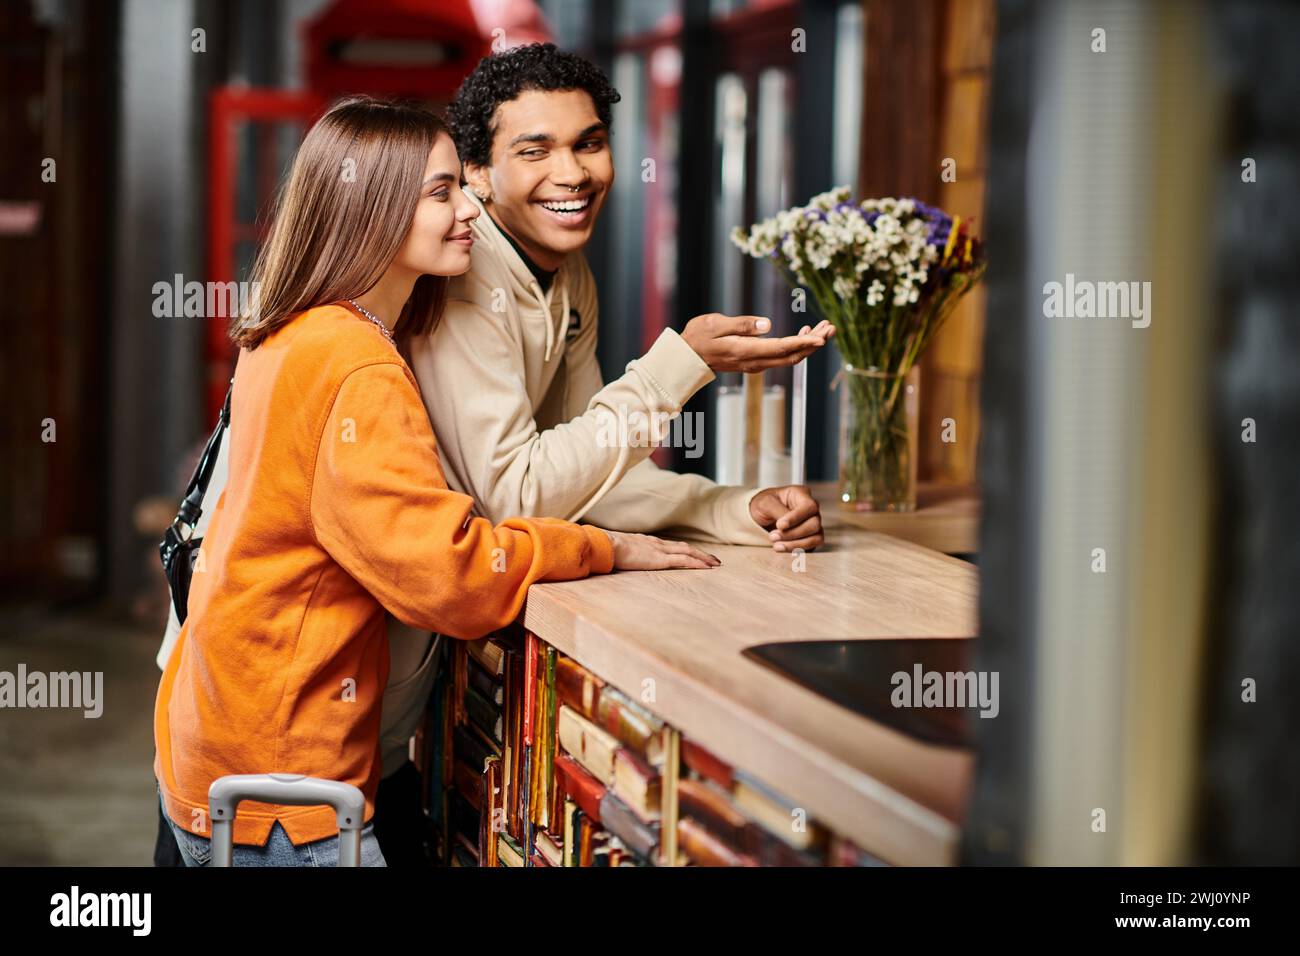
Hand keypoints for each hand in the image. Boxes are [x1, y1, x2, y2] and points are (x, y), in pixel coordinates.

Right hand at [602, 530, 720, 570]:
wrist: (605, 545)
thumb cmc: (605, 550)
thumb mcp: (614, 553)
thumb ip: (620, 557)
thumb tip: (614, 562)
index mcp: (645, 542)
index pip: (669, 545)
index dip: (682, 550)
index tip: (691, 554)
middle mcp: (656, 543)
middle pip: (683, 546)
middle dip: (699, 553)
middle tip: (712, 559)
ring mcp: (659, 550)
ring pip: (688, 551)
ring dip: (703, 557)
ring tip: (715, 564)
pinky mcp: (660, 559)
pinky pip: (684, 561)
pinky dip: (698, 563)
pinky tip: (707, 568)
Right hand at [681, 314, 834, 372]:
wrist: (685, 358)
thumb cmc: (696, 337)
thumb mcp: (715, 324)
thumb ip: (741, 324)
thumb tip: (767, 324)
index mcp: (746, 351)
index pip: (782, 348)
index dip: (804, 343)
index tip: (823, 337)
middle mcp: (754, 361)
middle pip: (792, 356)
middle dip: (814, 343)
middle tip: (832, 327)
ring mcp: (755, 363)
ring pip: (789, 357)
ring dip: (809, 344)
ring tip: (825, 327)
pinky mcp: (755, 361)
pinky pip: (782, 356)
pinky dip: (798, 346)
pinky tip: (806, 334)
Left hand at [748, 485, 823, 551]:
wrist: (758, 516)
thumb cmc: (764, 505)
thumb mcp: (765, 503)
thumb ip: (778, 511)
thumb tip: (786, 526)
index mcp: (801, 495)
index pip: (809, 506)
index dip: (796, 517)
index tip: (779, 525)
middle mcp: (811, 510)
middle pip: (814, 524)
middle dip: (793, 533)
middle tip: (773, 536)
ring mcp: (812, 525)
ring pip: (816, 538)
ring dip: (795, 544)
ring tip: (776, 546)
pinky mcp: (810, 538)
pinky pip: (810, 547)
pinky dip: (796, 550)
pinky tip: (782, 548)